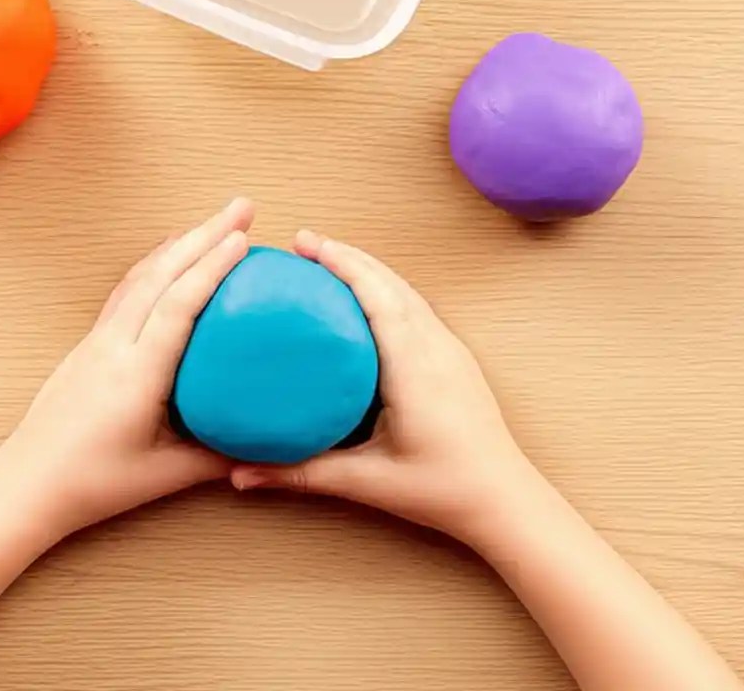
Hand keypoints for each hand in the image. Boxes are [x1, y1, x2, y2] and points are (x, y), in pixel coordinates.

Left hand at [1, 199, 253, 535]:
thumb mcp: (168, 474)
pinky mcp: (88, 345)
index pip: (178, 305)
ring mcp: (97, 341)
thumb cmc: (96, 483)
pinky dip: (154, 265)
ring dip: (180, 243)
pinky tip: (169, 258)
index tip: (243, 239)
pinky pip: (125, 291)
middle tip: (243, 207)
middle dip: (204, 234)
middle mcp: (114, 346)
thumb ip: (221, 454)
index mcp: (137, 375)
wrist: (28, 484)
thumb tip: (271, 441)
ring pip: (140, 276)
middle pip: (162, 274)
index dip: (212, 267)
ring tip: (214, 224)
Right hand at [230, 230, 527, 545]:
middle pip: (390, 282)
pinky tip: (364, 301)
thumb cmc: (441, 490)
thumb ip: (300, 474)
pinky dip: (387, 292)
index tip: (303, 244)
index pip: (376, 296)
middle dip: (346, 256)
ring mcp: (451, 351)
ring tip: (327, 261)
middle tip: (301, 243)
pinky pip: (419, 310)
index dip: (340, 263)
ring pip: (407, 292)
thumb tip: (239, 476)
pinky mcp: (456, 361)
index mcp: (414, 368)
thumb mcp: (366, 482)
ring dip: (369, 270)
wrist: (503, 500)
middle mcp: (436, 348)